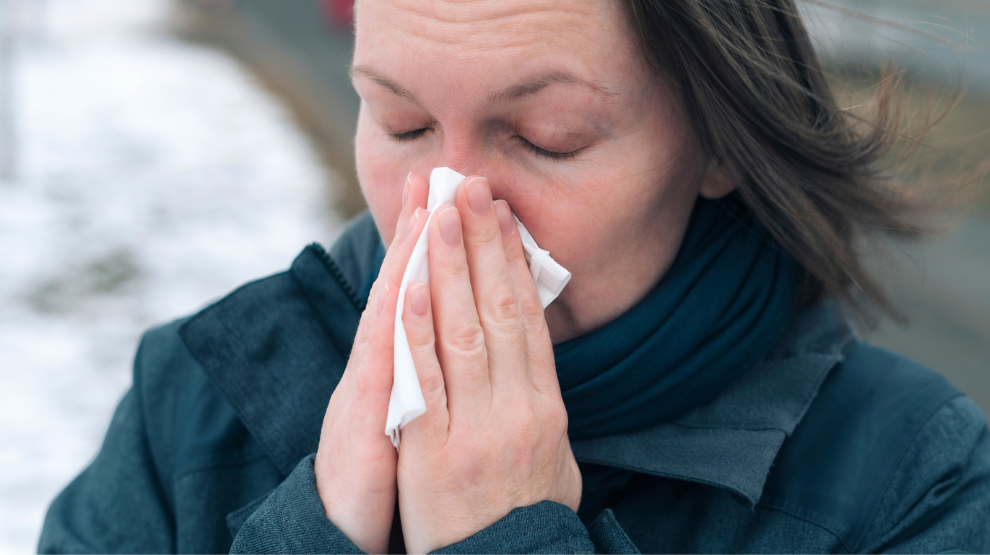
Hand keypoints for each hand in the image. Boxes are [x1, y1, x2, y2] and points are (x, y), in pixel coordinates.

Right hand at [313, 173, 429, 553]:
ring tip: (423, 208)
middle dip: (421, 230)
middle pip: (403, 285)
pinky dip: (391, 330)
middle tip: (437, 174)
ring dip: (406, 260)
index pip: (421, 289)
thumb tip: (456, 331)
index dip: (436, 243)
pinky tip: (400, 290)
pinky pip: (379, 369)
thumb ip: (428, 365)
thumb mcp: (413, 406)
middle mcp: (381, 362)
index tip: (453, 194)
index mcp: (399, 358)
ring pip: (388, 312)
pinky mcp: (359, 419)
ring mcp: (366, 385)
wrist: (343, 519)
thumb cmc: (384, 463)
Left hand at [396, 176, 581, 553]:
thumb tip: (543, 376)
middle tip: (472, 187)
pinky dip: (418, 327)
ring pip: (463, 331)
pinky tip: (412, 283)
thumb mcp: (555, 469)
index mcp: (547, 410)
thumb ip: (546, 417)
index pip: (528, 320)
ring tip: (443, 211)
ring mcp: (477, 427)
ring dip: (452, 267)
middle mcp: (518, 409)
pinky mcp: (435, 450)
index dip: (515, 264)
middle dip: (484, 245)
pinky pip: (426, 379)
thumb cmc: (526, 523)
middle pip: (499, 311)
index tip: (503, 218)